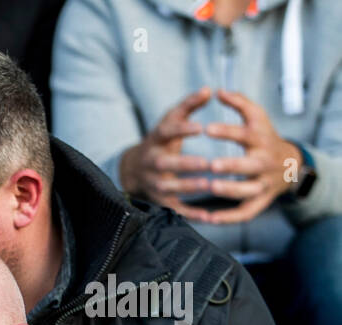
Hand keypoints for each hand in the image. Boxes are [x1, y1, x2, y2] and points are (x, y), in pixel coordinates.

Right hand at [118, 88, 215, 217]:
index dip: (182, 130)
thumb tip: (208, 90)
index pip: (167, 132)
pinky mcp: (159, 198)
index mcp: (156, 139)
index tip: (201, 128)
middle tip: (207, 162)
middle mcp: (152, 161)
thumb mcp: (170, 120)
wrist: (134, 168)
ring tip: (209, 185)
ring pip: (169, 186)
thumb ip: (189, 106)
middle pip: (166, 164)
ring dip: (188, 187)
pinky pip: (174, 208)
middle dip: (185, 164)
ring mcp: (154, 182)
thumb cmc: (161, 140)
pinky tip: (209, 215)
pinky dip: (190, 213)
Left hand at [199, 89, 303, 223]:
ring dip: (229, 190)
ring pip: (247, 191)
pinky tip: (210, 219)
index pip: (245, 134)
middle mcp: (264, 162)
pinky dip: (229, 218)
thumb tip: (218, 91)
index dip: (227, 131)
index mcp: (261, 140)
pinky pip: (245, 213)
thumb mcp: (257, 117)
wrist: (289, 164)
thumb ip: (239, 103)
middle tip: (212, 164)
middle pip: (249, 165)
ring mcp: (263, 183)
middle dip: (232, 165)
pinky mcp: (260, 201)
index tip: (207, 129)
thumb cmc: (264, 137)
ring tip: (211, 187)